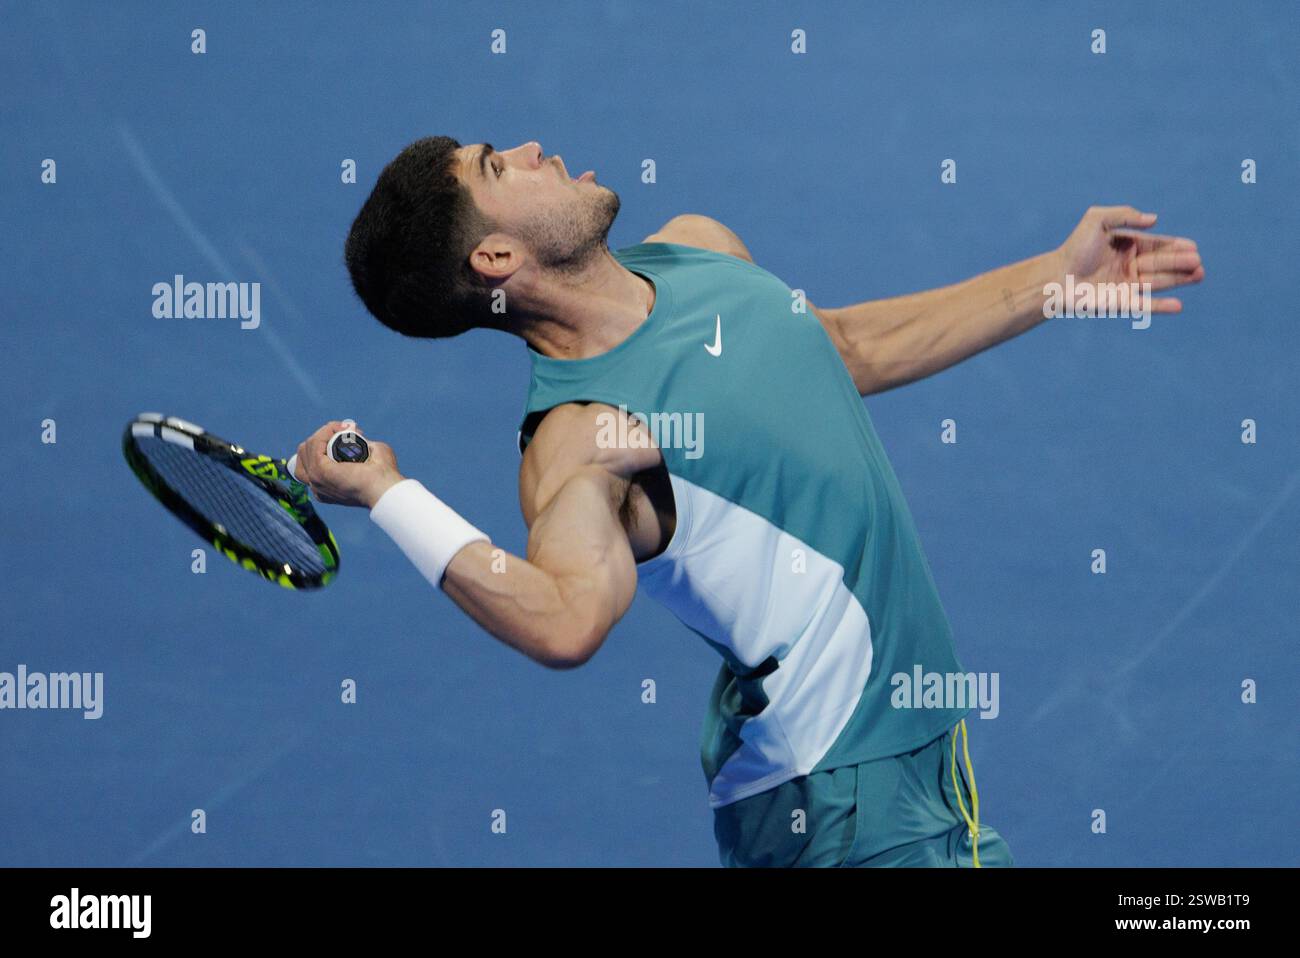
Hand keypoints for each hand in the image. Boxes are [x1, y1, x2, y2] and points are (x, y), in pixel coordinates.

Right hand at [293, 420, 403, 508]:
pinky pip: (314, 444)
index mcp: (326, 487)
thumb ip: (362, 447)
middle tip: (349, 431)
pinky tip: (341, 429)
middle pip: (304, 453)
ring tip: (347, 430)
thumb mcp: (370, 457)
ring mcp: (316, 480)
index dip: (322, 446)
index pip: (309, 462)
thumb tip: (358, 436)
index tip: (346, 436)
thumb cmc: (384, 476)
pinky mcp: (320, 471)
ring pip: (307, 447)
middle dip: (322, 437)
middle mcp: (317, 487)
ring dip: (325, 432)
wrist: (386, 488)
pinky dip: (326, 432)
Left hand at [1056, 205, 1204, 313]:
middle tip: (1198, 262)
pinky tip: (1178, 306)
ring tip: (1199, 275)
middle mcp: (1129, 266)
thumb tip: (1154, 220)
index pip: (1156, 246)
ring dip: (1179, 280)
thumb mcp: (1097, 220)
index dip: (1175, 246)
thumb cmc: (1074, 248)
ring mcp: (1126, 286)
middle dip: (1181, 263)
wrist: (1055, 277)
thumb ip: (1125, 214)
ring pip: (1158, 282)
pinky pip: (1144, 305)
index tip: (1193, 247)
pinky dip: (1160, 306)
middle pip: (1162, 264)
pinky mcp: (1120, 303)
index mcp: (1126, 246)